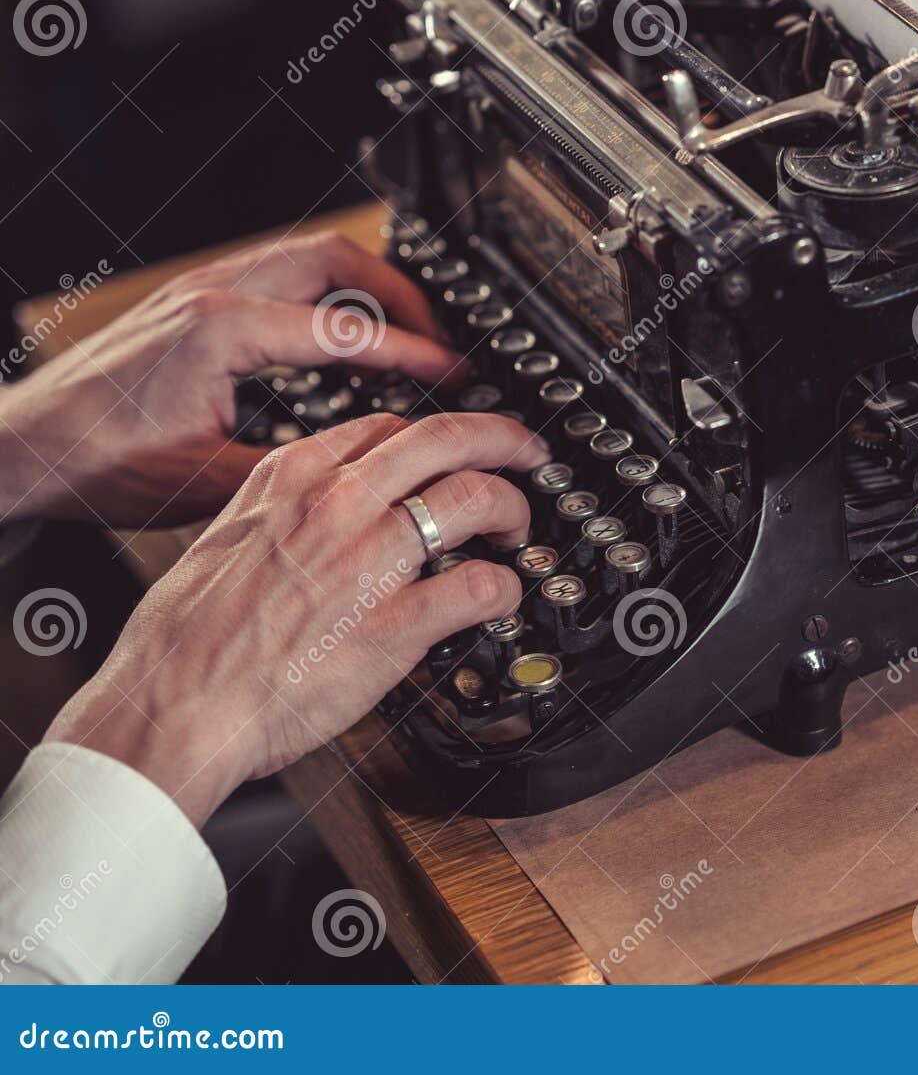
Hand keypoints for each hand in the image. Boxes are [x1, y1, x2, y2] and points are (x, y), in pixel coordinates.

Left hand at [0, 231, 464, 528]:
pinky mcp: (190, 303)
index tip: (456, 373)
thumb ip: (293, 471)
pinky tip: (337, 336)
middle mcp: (213, 297)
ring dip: (364, 288)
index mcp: (223, 333)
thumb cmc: (92, 463)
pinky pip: (278, 276)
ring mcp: (200, 292)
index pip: (348, 330)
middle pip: (336, 261)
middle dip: (402, 296)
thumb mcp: (205, 483)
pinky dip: (324, 296)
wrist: (21, 447)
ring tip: (402, 333)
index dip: (415, 354)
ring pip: (307, 258)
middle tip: (440, 340)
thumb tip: (362, 472)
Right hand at [45, 411, 550, 824]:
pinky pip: (478, 587)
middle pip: (445, 439)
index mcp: (290, 481)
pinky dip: (505, 588)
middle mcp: (335, 507)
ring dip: (512, 508)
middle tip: (527, 454)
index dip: (439, 434)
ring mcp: (369, 562)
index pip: (387, 426)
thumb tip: (319, 513)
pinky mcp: (395, 627)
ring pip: (474, 497)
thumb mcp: (226, 541)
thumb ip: (282, 516)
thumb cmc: (185, 643)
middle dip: (501, 438)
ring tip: (517, 530)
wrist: (170, 709)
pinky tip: (502, 598)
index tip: (458, 448)